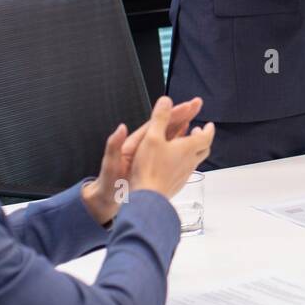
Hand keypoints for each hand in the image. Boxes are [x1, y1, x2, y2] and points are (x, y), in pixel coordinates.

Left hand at [82, 96, 203, 224]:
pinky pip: (170, 151)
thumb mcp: (110, 164)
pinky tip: (187, 141)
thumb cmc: (108, 183)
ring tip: (196, 120)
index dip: (172, 113)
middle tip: (197, 105)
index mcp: (135, 143)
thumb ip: (114, 146)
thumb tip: (121, 128)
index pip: (157, 124)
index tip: (186, 106)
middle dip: (182, 115)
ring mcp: (150, 155)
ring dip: (184, 127)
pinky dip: (180, 143)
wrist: (107, 199)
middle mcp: (144, 146)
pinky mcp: (155, 165)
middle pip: (166, 126)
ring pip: (170, 137)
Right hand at [128, 96, 214, 200]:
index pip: (206, 137)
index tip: (208, 124)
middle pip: (204, 149)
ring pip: (196, 160)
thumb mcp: (152, 137)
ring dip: (194, 151)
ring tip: (186, 146)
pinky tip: (173, 164)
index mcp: (188, 148)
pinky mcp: (177, 184)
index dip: (208, 129)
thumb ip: (160, 118)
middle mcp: (190, 162)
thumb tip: (166, 100)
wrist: (148, 198)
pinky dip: (184, 163)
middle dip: (203, 139)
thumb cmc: (149, 168)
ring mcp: (185, 175)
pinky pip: (186, 171)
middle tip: (198, 133)